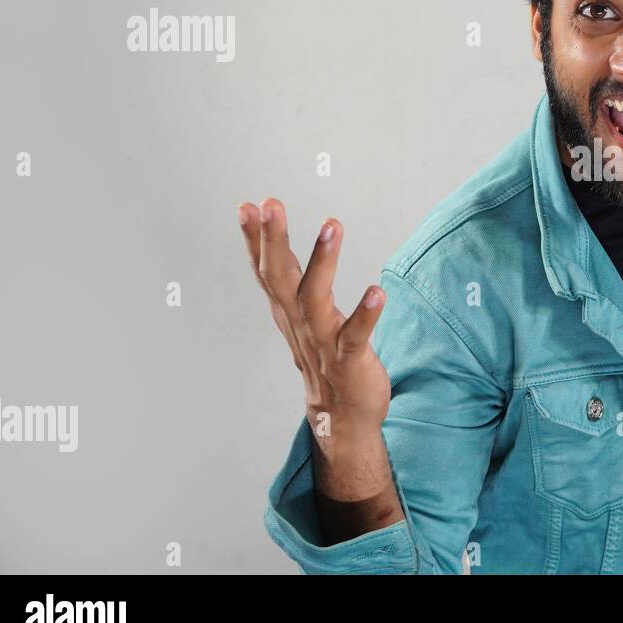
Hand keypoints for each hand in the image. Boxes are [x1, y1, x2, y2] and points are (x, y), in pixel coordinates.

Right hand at [238, 198, 391, 498]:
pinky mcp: (350, 361)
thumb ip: (289, 279)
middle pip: (281, 277)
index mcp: (288, 311)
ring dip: (323, 262)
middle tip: (270, 204)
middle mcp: (300, 323)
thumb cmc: (325, 357)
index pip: (266, 270)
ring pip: (315, 299)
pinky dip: (365, 314)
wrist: (342, 418)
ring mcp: (323, 342)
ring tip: (332, 225)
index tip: (246, 206)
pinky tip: (376, 291)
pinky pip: (356, 335)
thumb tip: (271, 243)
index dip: (254, 239)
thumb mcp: (301, 315)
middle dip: (274, 240)